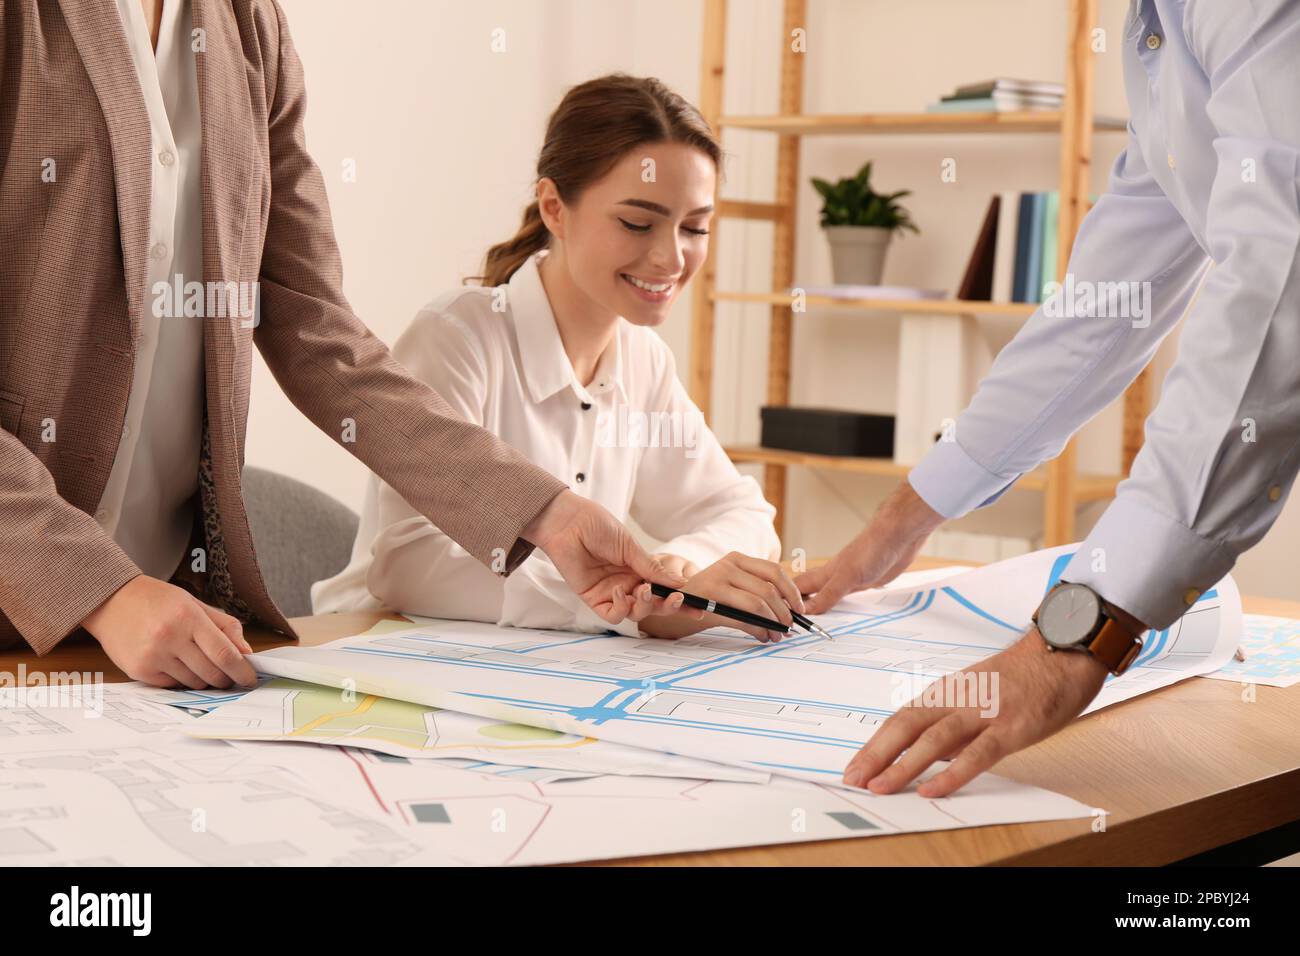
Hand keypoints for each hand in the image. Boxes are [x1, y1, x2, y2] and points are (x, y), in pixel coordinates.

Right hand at [82, 575, 257, 688]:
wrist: (111, 601)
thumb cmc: (157, 600)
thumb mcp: (194, 603)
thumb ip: (224, 626)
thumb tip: (246, 652)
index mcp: (188, 617)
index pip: (224, 653)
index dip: (242, 670)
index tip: (250, 678)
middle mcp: (170, 637)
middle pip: (212, 672)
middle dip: (226, 678)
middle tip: (228, 675)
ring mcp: (153, 656)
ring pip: (194, 682)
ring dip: (203, 678)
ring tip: (195, 661)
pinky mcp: (139, 671)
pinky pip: (172, 685)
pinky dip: (181, 679)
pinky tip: (174, 663)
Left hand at [523, 490, 685, 623]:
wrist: (568, 523)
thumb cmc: (597, 526)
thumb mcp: (630, 546)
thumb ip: (652, 568)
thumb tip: (679, 582)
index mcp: (640, 568)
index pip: (664, 588)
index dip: (680, 599)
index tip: (698, 605)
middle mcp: (628, 582)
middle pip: (653, 605)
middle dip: (667, 606)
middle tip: (676, 599)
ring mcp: (612, 592)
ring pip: (636, 613)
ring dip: (644, 605)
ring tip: (642, 589)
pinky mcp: (594, 599)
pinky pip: (614, 615)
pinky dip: (621, 608)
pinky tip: (619, 592)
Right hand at [639, 551, 804, 642]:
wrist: (673, 601)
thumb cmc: (709, 595)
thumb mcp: (732, 583)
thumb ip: (757, 590)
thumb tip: (790, 610)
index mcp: (737, 558)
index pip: (774, 571)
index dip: (792, 591)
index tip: (800, 608)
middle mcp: (727, 565)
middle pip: (768, 590)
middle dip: (784, 613)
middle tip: (789, 628)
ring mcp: (716, 581)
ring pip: (758, 605)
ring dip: (772, 625)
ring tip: (776, 636)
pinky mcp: (709, 601)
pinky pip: (744, 619)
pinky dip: (758, 631)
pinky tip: (762, 636)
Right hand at [795, 479, 943, 613]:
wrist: (897, 535)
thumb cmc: (872, 547)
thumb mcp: (848, 576)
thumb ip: (828, 593)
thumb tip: (807, 609)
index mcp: (825, 573)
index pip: (797, 588)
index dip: (785, 601)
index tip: (780, 619)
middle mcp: (833, 576)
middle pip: (809, 591)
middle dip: (798, 605)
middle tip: (792, 623)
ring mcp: (848, 578)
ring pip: (826, 594)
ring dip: (818, 606)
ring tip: (811, 622)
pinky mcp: (863, 580)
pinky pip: (846, 596)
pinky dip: (840, 605)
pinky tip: (842, 610)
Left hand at [843, 628, 1108, 796]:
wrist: (1063, 651)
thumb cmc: (1022, 677)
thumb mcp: (977, 697)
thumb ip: (953, 726)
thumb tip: (928, 757)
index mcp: (947, 693)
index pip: (901, 720)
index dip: (875, 744)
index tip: (855, 766)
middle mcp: (957, 699)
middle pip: (906, 726)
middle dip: (876, 755)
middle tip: (853, 779)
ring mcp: (983, 712)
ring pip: (934, 740)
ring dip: (903, 765)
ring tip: (880, 787)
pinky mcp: (1011, 726)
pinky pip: (977, 754)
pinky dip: (952, 773)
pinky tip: (932, 789)